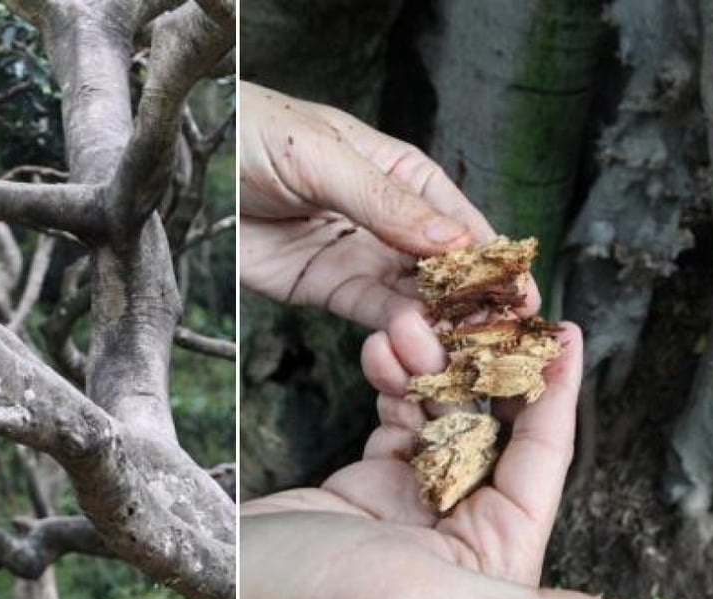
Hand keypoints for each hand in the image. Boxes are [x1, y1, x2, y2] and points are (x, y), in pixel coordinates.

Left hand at [238, 81, 538, 328]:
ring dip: (436, 323)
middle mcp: (390, 221)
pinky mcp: (325, 287)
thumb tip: (453, 240)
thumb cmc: (258, 134)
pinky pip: (369, 312)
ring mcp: (359, 256)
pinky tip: (414, 341)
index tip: (518, 293)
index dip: (491, 258)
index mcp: (403, 176)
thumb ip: (384, 203)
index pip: (461, 221)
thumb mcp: (323, 158)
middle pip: (444, 267)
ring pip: (411, 297)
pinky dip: (393, 328)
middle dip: (472, 301)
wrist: (194, 165)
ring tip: (459, 349)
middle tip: (498, 335)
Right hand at [239, 321, 680, 598]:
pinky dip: (388, 384)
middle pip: (489, 432)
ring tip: (400, 329)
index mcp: (493, 572)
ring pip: (438, 419)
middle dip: (474, 368)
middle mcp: (459, 542)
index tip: (559, 330)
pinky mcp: (363, 493)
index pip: (540, 467)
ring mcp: (408, 515)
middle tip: (456, 313)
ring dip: (425, 369)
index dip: (553, 397)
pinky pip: (393, 422)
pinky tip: (376, 357)